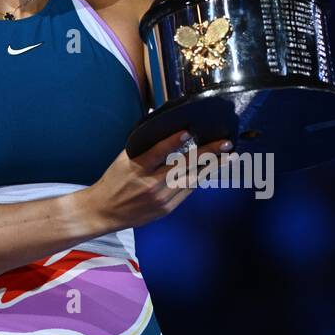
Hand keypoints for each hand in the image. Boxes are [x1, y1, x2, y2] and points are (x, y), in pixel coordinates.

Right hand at [86, 129, 233, 231]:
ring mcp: (161, 198)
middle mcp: (152, 184)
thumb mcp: (123, 159)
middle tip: (226, 144)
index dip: (173, 142)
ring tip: (229, 157)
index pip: (158, 152)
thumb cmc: (114, 180)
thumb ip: (143, 145)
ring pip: (192, 179)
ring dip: (212, 167)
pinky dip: (200, 178)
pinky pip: (188, 191)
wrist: (105, 211)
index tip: (188, 132)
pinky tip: (211, 170)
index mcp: (138, 168)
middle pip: (184, 166)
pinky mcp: (167, 208)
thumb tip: (158, 123)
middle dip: (208, 154)